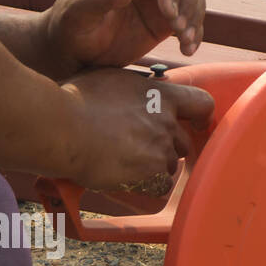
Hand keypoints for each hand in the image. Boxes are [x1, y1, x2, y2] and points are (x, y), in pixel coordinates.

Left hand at [42, 0, 205, 74]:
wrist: (74, 53)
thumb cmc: (70, 29)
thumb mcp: (78, 14)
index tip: (170, 16)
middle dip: (188, 3)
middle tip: (179, 31)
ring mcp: (157, 0)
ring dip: (196, 18)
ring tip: (185, 43)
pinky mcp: (164, 22)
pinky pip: (191, 20)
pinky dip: (195, 34)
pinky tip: (187, 50)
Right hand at [60, 67, 213, 189]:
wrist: (63, 127)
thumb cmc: (76, 100)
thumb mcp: (110, 79)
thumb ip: (133, 88)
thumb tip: (134, 93)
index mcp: (160, 95)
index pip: (201, 103)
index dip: (201, 116)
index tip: (195, 124)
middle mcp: (166, 121)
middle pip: (182, 142)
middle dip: (165, 148)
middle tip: (138, 148)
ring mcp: (160, 149)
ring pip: (169, 166)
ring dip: (153, 168)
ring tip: (124, 162)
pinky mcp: (151, 174)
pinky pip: (159, 186)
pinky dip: (146, 186)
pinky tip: (126, 178)